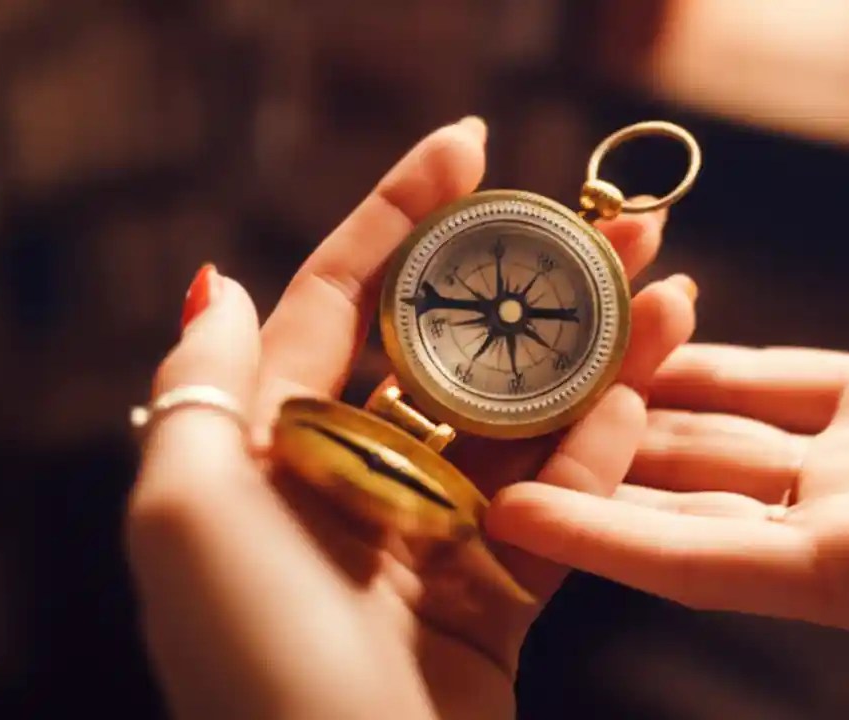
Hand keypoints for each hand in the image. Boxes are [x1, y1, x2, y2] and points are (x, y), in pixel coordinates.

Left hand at [125, 118, 696, 718]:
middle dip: (525, 279)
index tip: (465, 150)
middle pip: (454, 353)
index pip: (340, 303)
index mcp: (277, 453)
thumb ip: (207, 391)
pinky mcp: (499, 591)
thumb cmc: (248, 666)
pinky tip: (656, 381)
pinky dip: (609, 444)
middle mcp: (356, 483)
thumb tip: (218, 283)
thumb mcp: (186, 518)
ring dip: (591, 350)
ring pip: (525, 420)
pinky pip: (563, 503)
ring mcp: (433, 535)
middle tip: (601, 218)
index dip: (398, 218)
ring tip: (662, 284)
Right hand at [486, 235, 848, 662]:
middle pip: (712, 447)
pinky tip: (527, 510)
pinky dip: (613, 540)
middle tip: (520, 392)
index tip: (614, 339)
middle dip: (623, 419)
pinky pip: (709, 562)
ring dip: (590, 486)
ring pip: (687, 508)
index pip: (773, 388)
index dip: (691, 365)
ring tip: (486, 461)